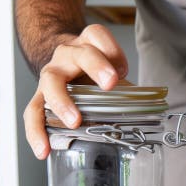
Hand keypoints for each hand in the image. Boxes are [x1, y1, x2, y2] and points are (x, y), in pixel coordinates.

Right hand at [24, 24, 128, 158]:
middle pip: (78, 54)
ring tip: (74, 122)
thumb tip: (152, 113)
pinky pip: (33, 112)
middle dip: (94, 66)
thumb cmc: (93, 72)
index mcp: (88, 44)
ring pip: (51, 81)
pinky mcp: (40, 96)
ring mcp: (51, 74)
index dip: (111, 49)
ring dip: (62, 102)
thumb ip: (129, 88)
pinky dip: (36, 132)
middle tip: (110, 85)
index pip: (97, 35)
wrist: (66, 65)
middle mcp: (68, 55)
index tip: (123, 70)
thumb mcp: (112, 72)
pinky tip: (43, 149)